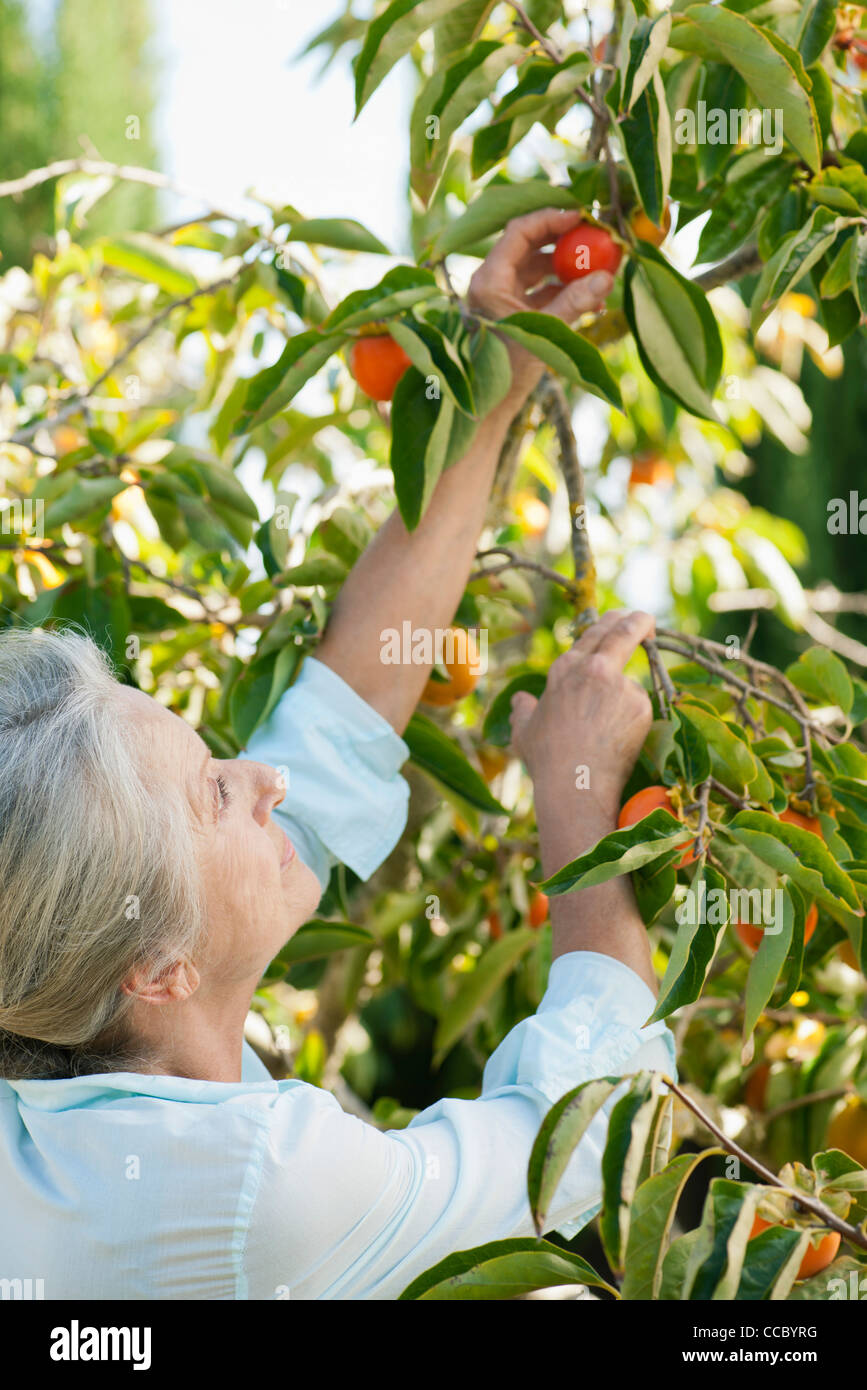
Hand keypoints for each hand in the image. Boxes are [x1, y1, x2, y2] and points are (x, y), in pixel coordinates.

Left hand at [467, 207, 614, 407]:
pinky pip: (541, 291)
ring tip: (600, 270)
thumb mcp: (544, 333)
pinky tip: (593, 299)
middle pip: (530, 245)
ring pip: (538, 268)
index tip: (581, 215)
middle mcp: (492, 282)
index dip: (551, 219)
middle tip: (595, 235)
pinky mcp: (513, 314)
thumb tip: (607, 277)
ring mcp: (502, 298)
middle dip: (564, 240)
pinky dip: (564, 291)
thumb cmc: (507, 372)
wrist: (489, 408)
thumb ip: (574, 303)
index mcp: (489, 279)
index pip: (519, 232)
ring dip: (568, 268)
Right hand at [510, 610, 655, 823]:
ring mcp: (620, 684)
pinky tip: (618, 740)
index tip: (623, 621)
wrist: (575, 783)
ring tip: (609, 730)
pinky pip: (641, 705)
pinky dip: (633, 718)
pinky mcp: (640, 704)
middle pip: (625, 628)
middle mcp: (594, 668)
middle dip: (639, 621)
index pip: (595, 630)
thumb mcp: (524, 730)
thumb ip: (523, 710)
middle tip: (646, 622)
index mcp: (565, 667)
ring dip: (626, 697)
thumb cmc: (547, 759)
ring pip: (632, 680)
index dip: (613, 621)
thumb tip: (520, 702)